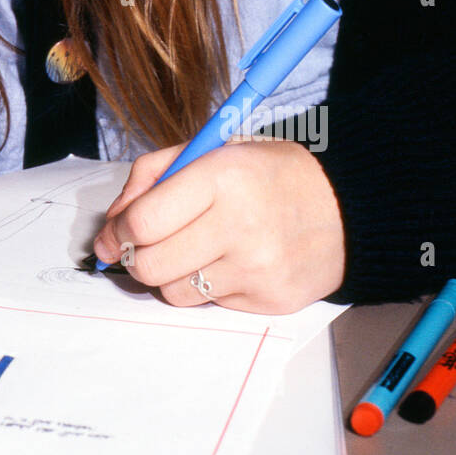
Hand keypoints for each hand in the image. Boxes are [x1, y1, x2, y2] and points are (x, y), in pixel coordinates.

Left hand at [91, 136, 345, 313]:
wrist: (344, 206)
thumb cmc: (266, 173)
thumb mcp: (210, 149)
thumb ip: (152, 176)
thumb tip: (111, 224)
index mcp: (221, 177)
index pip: (144, 221)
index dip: (118, 230)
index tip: (114, 233)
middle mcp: (240, 226)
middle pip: (151, 265)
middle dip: (134, 257)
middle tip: (141, 246)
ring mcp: (257, 269)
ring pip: (173, 292)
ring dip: (168, 275)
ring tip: (190, 250)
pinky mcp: (269, 302)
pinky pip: (208, 305)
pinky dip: (204, 286)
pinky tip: (226, 261)